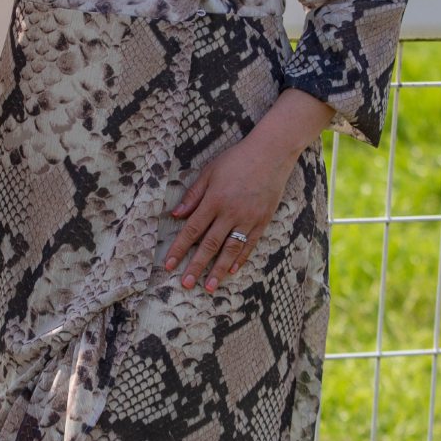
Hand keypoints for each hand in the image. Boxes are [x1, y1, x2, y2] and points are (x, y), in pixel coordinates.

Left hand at [163, 130, 295, 293]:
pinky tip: (233, 270)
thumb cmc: (237, 159)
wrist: (271, 153)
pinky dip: (241, 258)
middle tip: (186, 284)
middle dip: (196, 266)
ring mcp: (248, 219)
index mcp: (214, 200)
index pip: (192, 230)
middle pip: (210, 245)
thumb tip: (175, 215)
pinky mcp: (263, 221)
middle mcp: (230, 213)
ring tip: (209, 286)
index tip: (169, 264)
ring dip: (219, 270)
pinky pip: (250, 244)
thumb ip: (193, 195)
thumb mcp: (210, 171)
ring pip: (231, 250)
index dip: (179, 249)